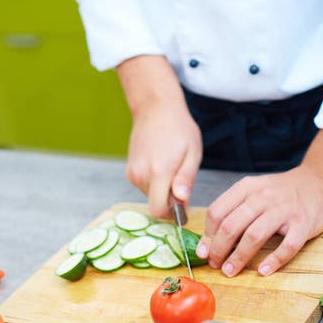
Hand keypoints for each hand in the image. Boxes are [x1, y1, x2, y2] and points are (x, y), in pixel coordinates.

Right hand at [117, 55, 202, 217]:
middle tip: (180, 177)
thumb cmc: (179, 129)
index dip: (172, 213)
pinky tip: (160, 161)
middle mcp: (142, 174)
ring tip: (170, 164)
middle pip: (156, 203)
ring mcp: (133, 172)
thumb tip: (181, 201)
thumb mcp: (192, 152)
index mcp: (159, 172)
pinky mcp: (129, 169)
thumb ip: (186, 179)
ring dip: (161, 188)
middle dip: (169, 198)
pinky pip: (144, 185)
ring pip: (150, 195)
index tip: (183, 203)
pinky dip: (153, 181)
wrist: (156, 108)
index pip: (159, 211)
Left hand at [196, 166, 322, 276]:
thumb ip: (235, 210)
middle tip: (215, 265)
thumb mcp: (255, 191)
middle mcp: (263, 196)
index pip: (218, 211)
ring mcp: (284, 209)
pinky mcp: (303, 223)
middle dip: (219, 249)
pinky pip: (287, 246)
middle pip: (232, 225)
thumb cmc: (282, 191)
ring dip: (239, 257)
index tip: (204, 252)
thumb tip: (211, 241)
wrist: (319, 182)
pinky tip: (263, 271)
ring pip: (254, 235)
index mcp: (247, 187)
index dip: (208, 235)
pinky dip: (274, 260)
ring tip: (230, 271)